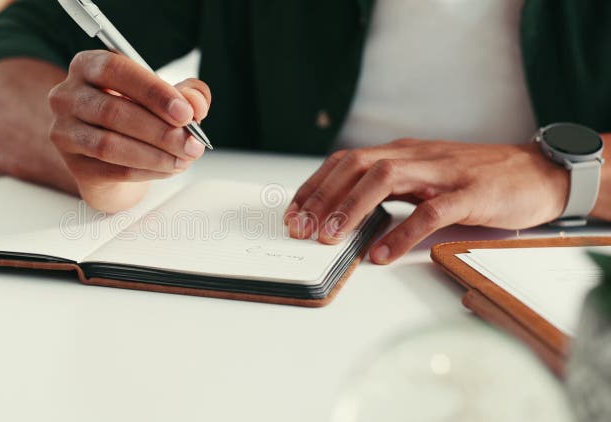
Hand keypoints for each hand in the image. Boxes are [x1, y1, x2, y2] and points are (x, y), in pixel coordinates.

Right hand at [48, 50, 210, 211]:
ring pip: (110, 145)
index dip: (152, 91)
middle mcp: (67, 96)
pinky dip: (147, 171)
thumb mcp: (163, 98)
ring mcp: (64, 132)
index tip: (185, 112)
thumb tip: (196, 104)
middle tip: (191, 143)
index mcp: (87, 66)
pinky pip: (113, 170)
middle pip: (113, 111)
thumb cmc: (137, 118)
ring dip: (155, 155)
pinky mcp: (74, 166)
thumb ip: (186, 94)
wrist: (111, 159)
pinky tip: (169, 169)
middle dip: (160, 130)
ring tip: (184, 159)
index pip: (115, 69)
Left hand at [284, 139, 569, 263]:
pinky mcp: (471, 194)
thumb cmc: (478, 179)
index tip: (293, 213)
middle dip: (323, 196)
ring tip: (331, 237)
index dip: (315, 186)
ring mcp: (444, 172)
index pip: (345, 161)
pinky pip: (431, 212)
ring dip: (352, 208)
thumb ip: (391, 190)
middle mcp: (417, 155)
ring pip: (386, 179)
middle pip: (356, 165)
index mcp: (403, 152)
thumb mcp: (425, 178)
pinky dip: (401, 233)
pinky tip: (382, 254)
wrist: (539, 172)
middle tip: (302, 229)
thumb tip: (347, 214)